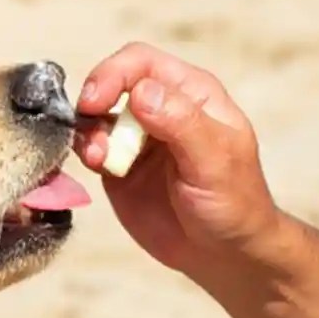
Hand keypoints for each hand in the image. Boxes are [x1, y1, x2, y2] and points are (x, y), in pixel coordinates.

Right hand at [73, 43, 280, 278]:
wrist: (222, 254)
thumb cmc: (233, 202)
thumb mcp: (215, 160)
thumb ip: (180, 122)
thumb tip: (140, 91)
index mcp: (191, 94)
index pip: (141, 63)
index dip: (114, 74)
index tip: (97, 100)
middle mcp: (160, 108)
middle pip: (113, 82)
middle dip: (95, 99)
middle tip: (87, 122)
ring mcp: (136, 137)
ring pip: (96, 115)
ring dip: (88, 130)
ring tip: (99, 158)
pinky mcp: (118, 165)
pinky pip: (91, 146)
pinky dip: (85, 151)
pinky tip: (98, 166)